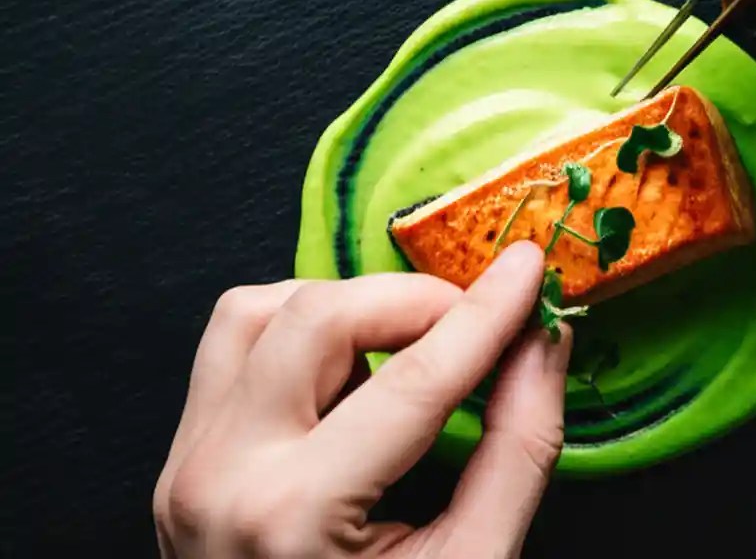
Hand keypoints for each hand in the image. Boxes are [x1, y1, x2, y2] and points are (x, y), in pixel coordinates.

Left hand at [152, 242, 570, 557]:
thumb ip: (518, 449)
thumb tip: (542, 345)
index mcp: (293, 518)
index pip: (410, 379)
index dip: (483, 315)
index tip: (529, 268)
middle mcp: (219, 479)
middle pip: (315, 317)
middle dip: (413, 300)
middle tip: (479, 322)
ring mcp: (185, 468)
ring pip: (253, 313)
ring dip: (344, 306)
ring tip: (411, 342)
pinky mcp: (180, 463)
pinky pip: (230, 350)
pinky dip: (299, 333)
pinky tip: (353, 369)